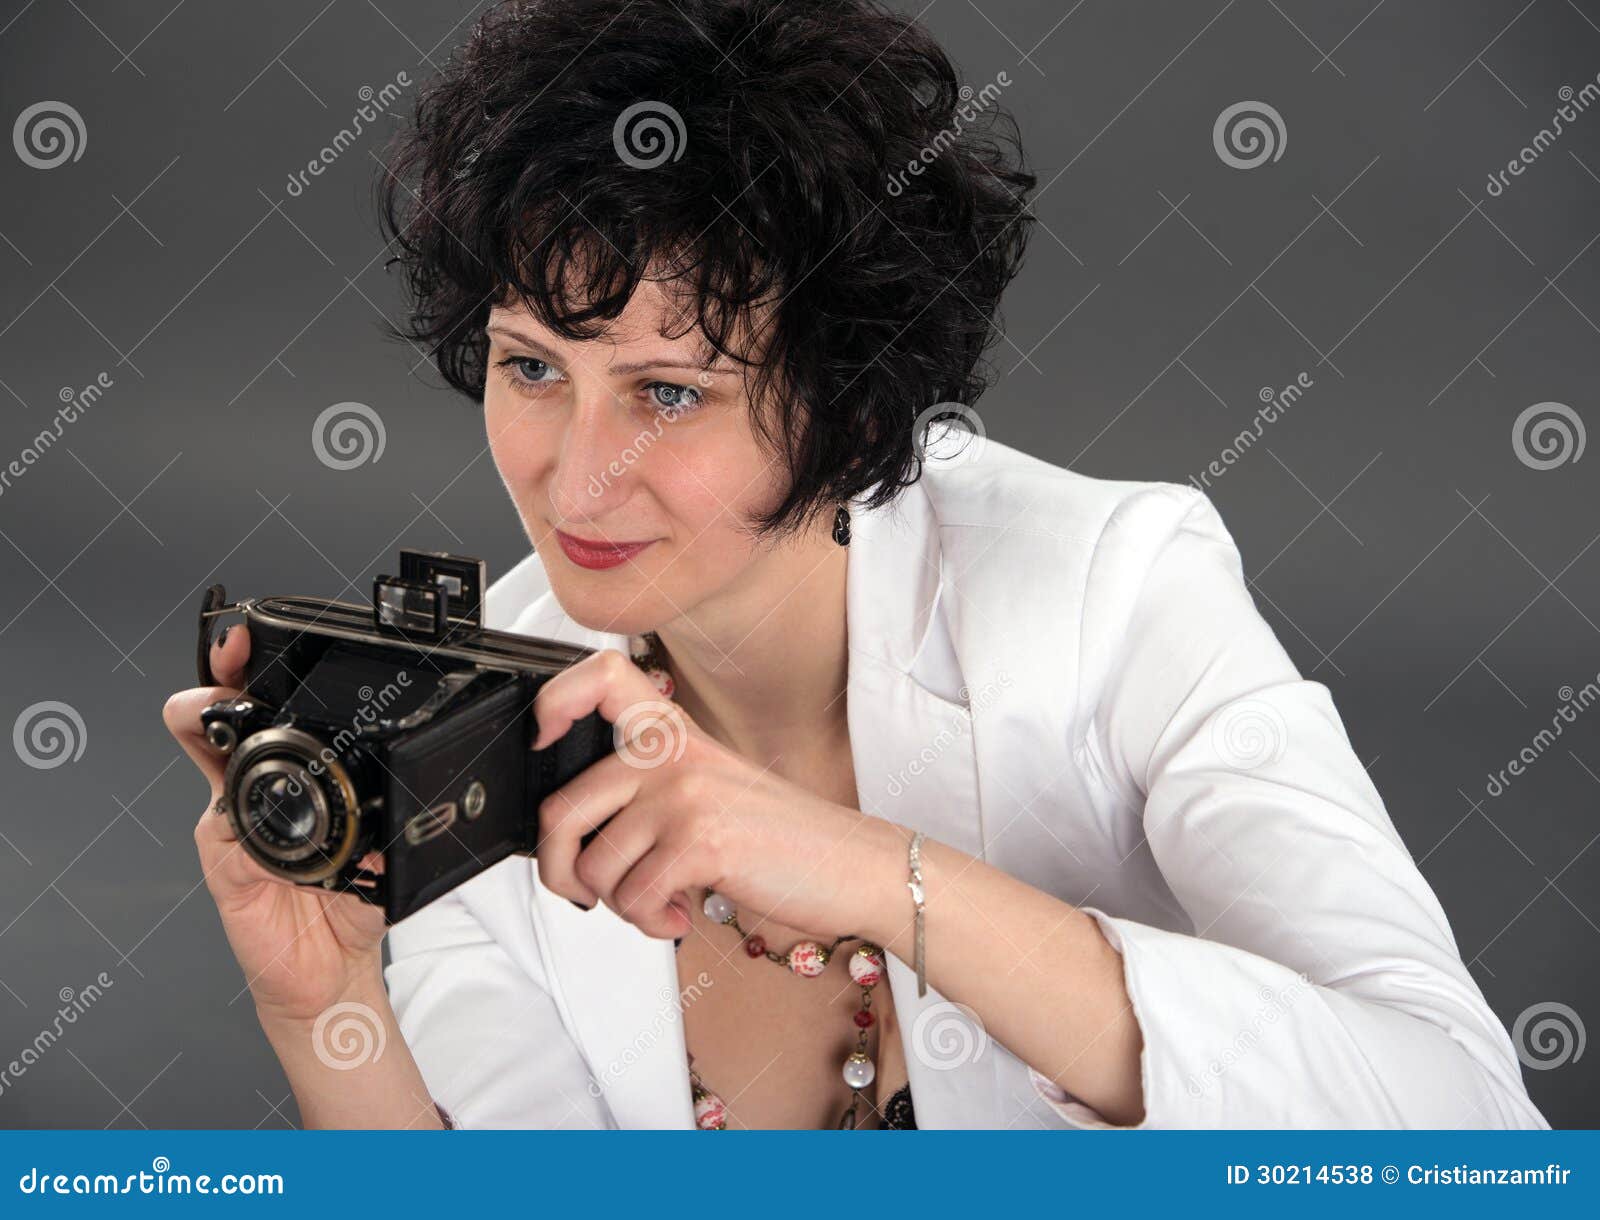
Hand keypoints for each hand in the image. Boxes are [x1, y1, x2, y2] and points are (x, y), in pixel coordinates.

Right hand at [164, 624, 387, 1024]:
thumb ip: (391, 817)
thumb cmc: (351, 901)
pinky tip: (255, 816)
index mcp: (290, 778)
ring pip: (210, 765)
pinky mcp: (225, 865)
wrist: (331, 970)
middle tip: (228, 672)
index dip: (252, 674)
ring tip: (218, 712)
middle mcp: (251, 794)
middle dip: (216, 687)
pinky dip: (241, 819)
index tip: (253, 645)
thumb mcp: (383, 848)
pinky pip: (226, 833)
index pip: (265, 714)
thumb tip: (421, 789)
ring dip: (210, 732)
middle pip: (218, 724)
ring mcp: (232, 826)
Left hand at [532, 649, 891, 940]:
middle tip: (589, 891)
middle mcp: (673, 757)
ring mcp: (684, 796)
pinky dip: (651, 923)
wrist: (853, 863)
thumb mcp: (711, 791)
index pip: (600, 679)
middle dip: (562, 870)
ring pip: (596, 868)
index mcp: (674, 735)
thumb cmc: (783, 837)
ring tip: (662, 902)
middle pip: (563, 809)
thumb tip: (576, 841)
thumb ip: (650, 793)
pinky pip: (634, 899)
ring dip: (621, 906)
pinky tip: (683, 913)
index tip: (544, 740)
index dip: (555, 702)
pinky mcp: (698, 842)